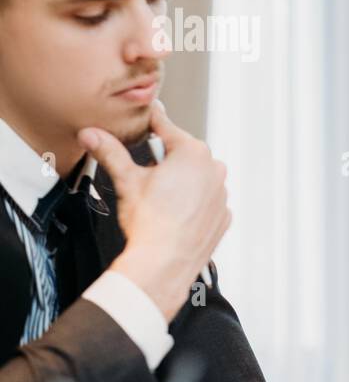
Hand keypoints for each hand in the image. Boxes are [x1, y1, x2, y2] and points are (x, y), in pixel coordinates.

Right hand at [79, 101, 229, 319]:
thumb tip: (92, 135)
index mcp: (192, 153)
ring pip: (196, 177)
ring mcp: (221, 193)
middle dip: (163, 159)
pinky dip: (192, 203)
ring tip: (159, 199)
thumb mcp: (126, 180)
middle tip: (145, 175)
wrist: (165, 262)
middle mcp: (214, 169)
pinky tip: (174, 214)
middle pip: (182, 153)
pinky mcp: (223, 215)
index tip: (145, 119)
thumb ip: (109, 152)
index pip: (165, 127)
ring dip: (180, 181)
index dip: (149, 124)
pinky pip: (205, 201)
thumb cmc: (151, 223)